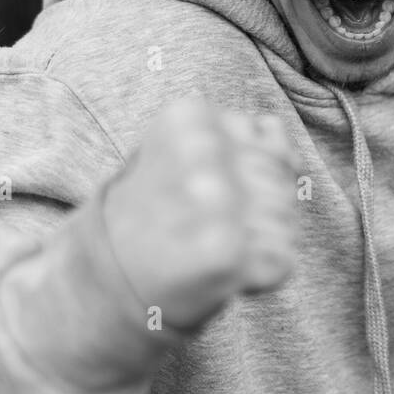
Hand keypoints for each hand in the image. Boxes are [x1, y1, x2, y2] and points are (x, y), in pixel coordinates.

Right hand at [101, 96, 297, 329]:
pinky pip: (281, 260)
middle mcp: (203, 151)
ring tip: (212, 246)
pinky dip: (261, 275)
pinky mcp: (228, 253)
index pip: (271, 139)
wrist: (104, 277)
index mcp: (190, 116)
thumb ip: (247, 138)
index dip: (252, 171)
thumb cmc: (155, 208)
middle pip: (282, 182)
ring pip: (286, 221)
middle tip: (211, 226)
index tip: (208, 190)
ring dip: (262, 242)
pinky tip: (220, 272)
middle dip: (264, 208)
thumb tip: (288, 152)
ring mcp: (216, 202)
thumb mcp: (189, 151)